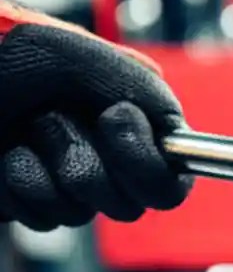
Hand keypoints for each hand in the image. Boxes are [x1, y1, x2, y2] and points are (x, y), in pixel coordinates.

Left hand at [0, 1, 192, 230]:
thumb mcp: (62, 55)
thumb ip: (133, 87)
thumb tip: (175, 133)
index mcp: (122, 101)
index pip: (178, 158)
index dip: (150, 157)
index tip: (111, 124)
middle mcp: (100, 140)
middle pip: (134, 197)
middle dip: (86, 163)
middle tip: (44, 123)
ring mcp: (64, 172)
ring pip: (85, 211)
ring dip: (41, 173)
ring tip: (12, 137)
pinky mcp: (27, 198)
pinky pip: (42, 216)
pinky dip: (15, 187)